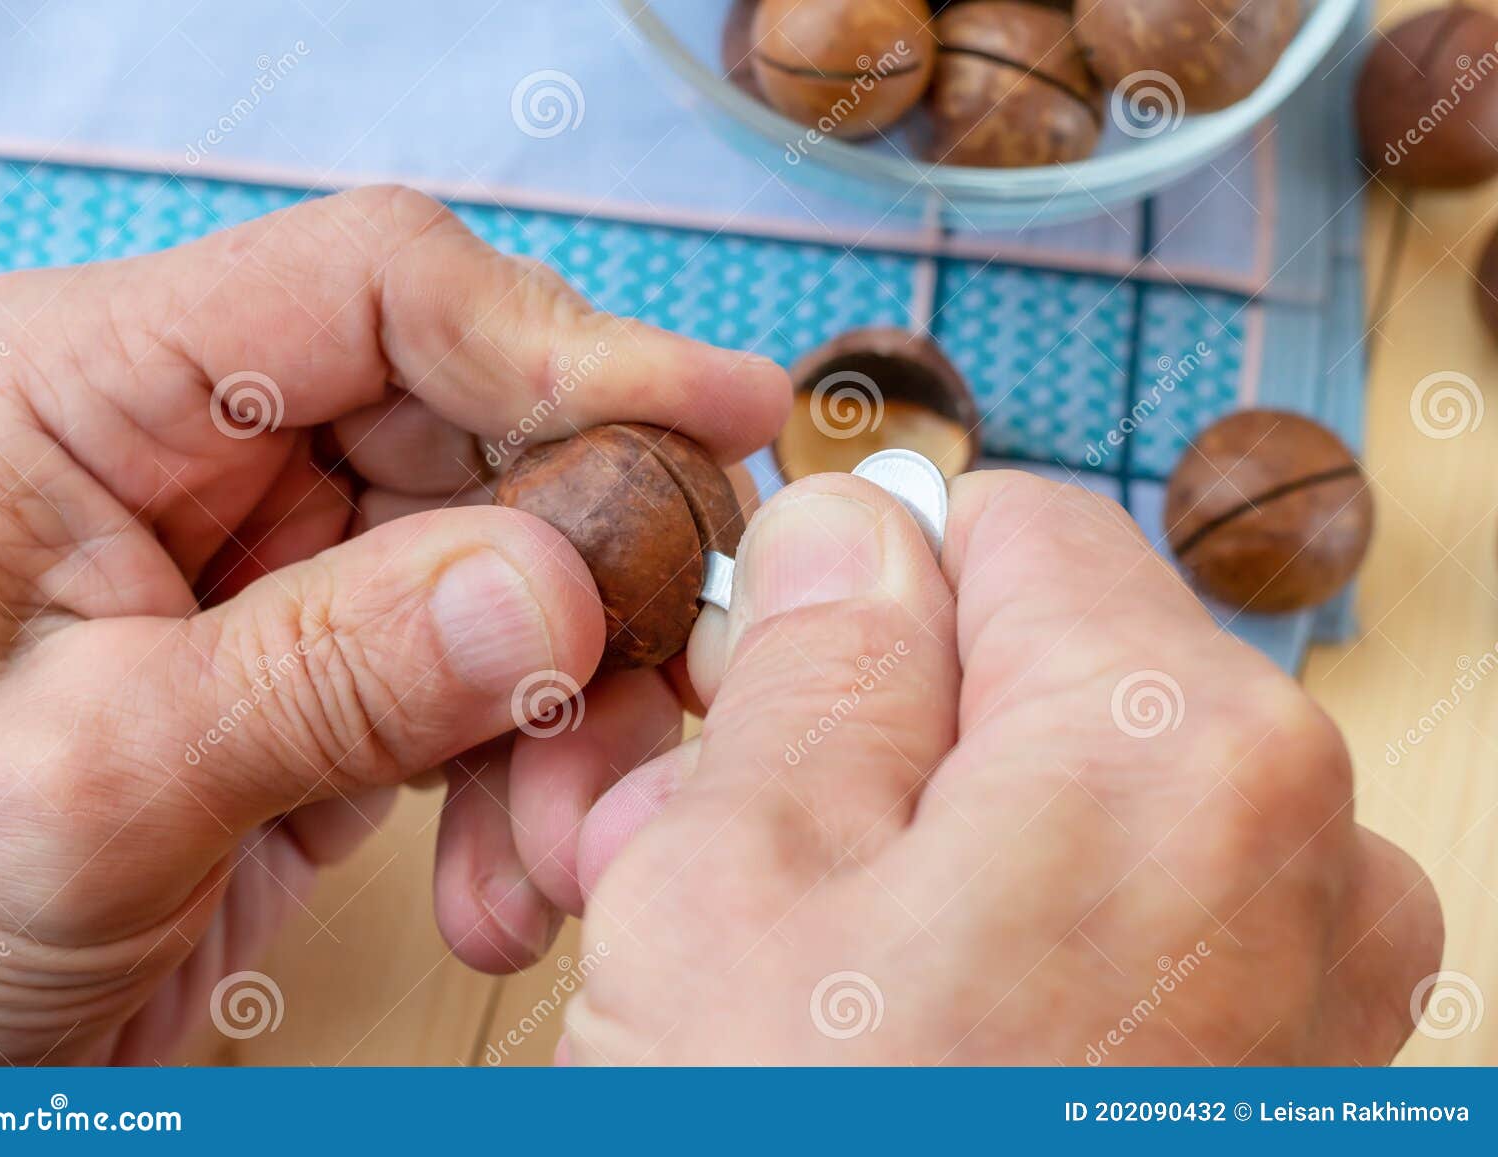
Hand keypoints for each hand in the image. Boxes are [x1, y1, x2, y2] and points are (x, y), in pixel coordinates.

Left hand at [0, 185, 787, 1064]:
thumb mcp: (83, 791)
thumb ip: (321, 675)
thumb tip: (552, 593)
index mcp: (85, 395)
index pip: (378, 288)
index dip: (564, 339)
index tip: (713, 414)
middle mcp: (193, 457)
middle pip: (478, 431)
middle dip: (589, 577)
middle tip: (663, 686)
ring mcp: (268, 571)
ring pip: (508, 570)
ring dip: (570, 713)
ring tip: (560, 849)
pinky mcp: (319, 676)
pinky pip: (483, 682)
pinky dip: (526, 778)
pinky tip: (504, 878)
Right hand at [564, 471, 1442, 1063]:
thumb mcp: (734, 880)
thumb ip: (816, 662)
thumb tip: (849, 531)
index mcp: (1180, 748)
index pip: (1010, 529)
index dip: (859, 594)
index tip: (771, 693)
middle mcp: (1303, 855)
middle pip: (1047, 680)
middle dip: (879, 745)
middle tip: (735, 868)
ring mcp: (1311, 987)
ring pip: (1072, 811)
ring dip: (925, 860)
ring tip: (802, 983)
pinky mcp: (1277, 1079)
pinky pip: (1126, 929)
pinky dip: (1008, 951)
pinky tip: (901, 1042)